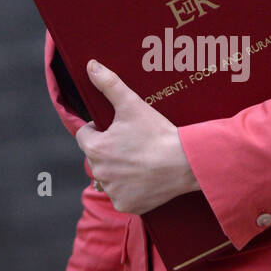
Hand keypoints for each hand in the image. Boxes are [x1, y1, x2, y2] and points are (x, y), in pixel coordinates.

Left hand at [76, 58, 199, 213]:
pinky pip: (121, 196)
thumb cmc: (157, 133)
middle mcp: (99, 172)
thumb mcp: (132, 104)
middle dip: (109, 150)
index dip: (99, 130)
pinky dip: (129, 190)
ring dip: (118, 170)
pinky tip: (144, 179)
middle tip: (132, 145)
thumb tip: (90, 65)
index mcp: (95, 148)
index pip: (85, 136)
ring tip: (140, 161)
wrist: (185, 162)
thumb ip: (109, 84)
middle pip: (97, 157)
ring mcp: (113, 191)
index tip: (116, 128)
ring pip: (109, 177)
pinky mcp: (126, 205)